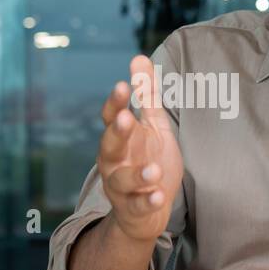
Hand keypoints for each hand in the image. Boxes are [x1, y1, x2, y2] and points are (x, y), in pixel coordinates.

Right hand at [97, 54, 183, 243]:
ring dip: (136, 174)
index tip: (124, 85)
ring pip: (121, 180)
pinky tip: (158, 195)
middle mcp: (114, 161)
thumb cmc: (148, 161)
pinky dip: (147, 201)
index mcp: (120, 139)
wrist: (147, 212)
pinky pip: (137, 206)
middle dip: (117, 131)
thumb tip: (138, 57)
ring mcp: (120, 187)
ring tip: (153, 169)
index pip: (112, 117)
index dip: (116, 102)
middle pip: (109, 145)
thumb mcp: (152, 126)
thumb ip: (147, 96)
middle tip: (126, 118)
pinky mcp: (132, 209)